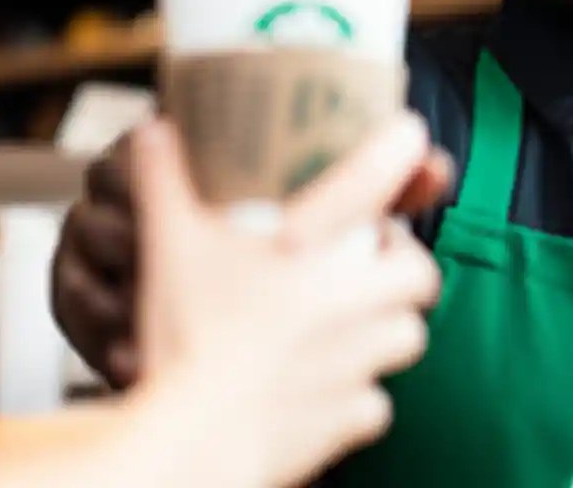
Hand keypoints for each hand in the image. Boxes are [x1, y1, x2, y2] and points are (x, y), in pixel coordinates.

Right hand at [51, 120, 452, 387]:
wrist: (188, 441)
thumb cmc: (183, 342)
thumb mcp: (167, 247)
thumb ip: (162, 182)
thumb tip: (152, 131)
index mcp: (309, 249)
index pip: (381, 180)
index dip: (404, 154)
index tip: (410, 144)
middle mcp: (350, 300)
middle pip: (420, 273)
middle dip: (404, 266)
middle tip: (371, 261)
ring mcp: (358, 361)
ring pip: (407, 338)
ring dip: (388, 328)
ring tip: (352, 324)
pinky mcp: (351, 417)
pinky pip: (375, 404)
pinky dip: (357, 400)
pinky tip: (326, 391)